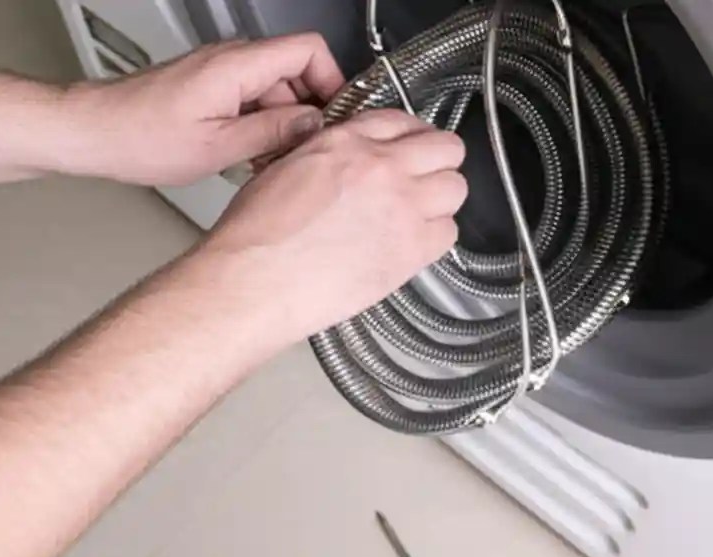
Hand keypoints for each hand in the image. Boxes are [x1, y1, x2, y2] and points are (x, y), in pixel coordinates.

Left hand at [61, 33, 344, 186]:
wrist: (93, 132)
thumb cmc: (139, 138)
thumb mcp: (218, 148)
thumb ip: (273, 133)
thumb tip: (313, 126)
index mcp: (236, 66)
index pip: (308, 50)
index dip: (331, 82)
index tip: (336, 116)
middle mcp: (229, 59)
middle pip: (294, 73)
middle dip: (307, 112)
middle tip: (305, 151)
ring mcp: (218, 71)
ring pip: (273, 89)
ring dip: (282, 124)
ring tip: (272, 161)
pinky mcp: (208, 86)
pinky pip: (250, 97)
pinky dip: (260, 124)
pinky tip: (250, 155)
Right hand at [194, 109, 468, 343]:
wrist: (256, 280)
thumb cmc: (258, 234)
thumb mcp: (287, 166)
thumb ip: (330, 153)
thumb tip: (350, 160)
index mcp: (347, 141)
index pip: (402, 121)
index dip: (408, 137)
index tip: (405, 151)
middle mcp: (383, 166)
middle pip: (446, 148)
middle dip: (437, 162)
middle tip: (422, 180)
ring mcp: (403, 207)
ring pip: (456, 188)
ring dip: (441, 200)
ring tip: (418, 215)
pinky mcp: (411, 249)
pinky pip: (449, 234)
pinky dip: (436, 238)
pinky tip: (412, 244)